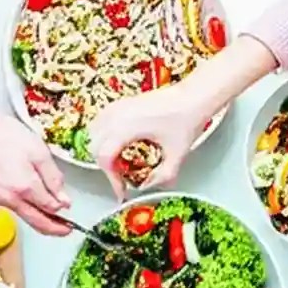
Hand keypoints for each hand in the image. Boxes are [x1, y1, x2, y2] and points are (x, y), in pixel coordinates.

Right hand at [0, 109, 70, 235]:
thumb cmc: (5, 135)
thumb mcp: (38, 151)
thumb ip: (53, 178)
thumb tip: (64, 201)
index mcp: (25, 187)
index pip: (50, 209)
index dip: (62, 212)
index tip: (69, 210)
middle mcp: (10, 198)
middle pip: (36, 221)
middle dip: (53, 229)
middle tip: (65, 230)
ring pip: (23, 215)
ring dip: (38, 217)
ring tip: (50, 212)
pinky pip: (10, 206)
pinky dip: (23, 206)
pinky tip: (28, 199)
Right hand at [87, 82, 213, 199]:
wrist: (194, 96)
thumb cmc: (187, 118)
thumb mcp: (177, 155)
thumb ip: (161, 176)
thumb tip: (147, 187)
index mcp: (126, 127)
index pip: (105, 159)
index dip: (112, 180)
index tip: (121, 191)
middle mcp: (116, 115)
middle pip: (95, 147)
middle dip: (106, 167)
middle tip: (122, 178)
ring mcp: (117, 107)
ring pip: (94, 134)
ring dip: (102, 151)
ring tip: (120, 163)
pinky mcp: (121, 104)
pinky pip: (100, 122)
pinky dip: (104, 137)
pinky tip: (120, 145)